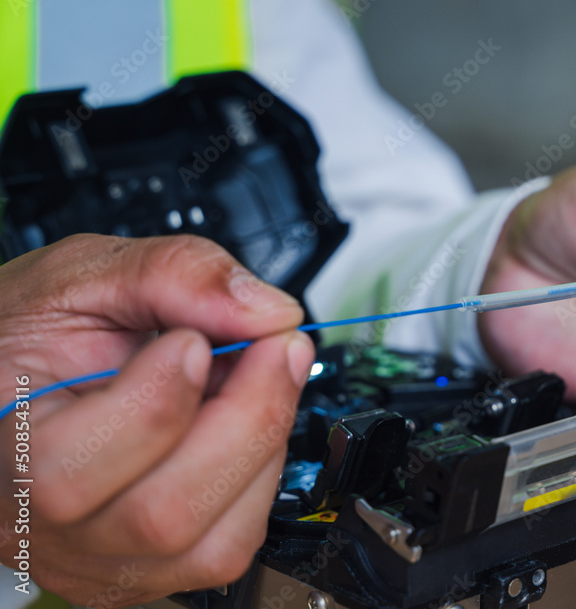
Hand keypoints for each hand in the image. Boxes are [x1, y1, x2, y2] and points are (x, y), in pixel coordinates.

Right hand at [0, 234, 313, 606]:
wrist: (17, 382)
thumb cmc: (32, 336)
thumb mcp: (83, 276)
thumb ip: (171, 274)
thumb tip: (268, 311)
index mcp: (0, 446)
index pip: (70, 469)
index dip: (159, 400)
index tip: (197, 340)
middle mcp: (44, 526)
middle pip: (164, 516)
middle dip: (248, 418)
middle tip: (277, 348)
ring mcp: (99, 560)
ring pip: (212, 546)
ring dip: (263, 450)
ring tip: (264, 381)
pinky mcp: (148, 572)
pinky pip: (230, 551)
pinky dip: (262, 480)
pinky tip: (247, 428)